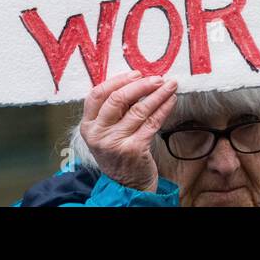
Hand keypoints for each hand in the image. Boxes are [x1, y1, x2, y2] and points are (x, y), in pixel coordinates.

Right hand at [79, 71, 178, 192]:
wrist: (127, 186)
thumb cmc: (119, 153)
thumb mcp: (107, 132)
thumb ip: (115, 110)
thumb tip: (136, 81)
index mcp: (88, 125)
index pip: (97, 94)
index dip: (117, 81)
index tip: (135, 74)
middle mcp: (98, 134)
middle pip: (117, 99)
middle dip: (140, 85)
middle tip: (157, 78)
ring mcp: (115, 142)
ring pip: (139, 109)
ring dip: (158, 94)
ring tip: (170, 85)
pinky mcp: (134, 149)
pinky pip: (152, 122)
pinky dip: (164, 108)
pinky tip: (170, 100)